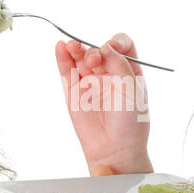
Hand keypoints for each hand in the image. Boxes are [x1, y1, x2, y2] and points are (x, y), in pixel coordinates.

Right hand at [55, 33, 150, 173]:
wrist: (115, 150)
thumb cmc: (131, 124)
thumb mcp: (133, 92)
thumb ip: (121, 66)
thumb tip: (106, 47)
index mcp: (129, 71)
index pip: (122, 46)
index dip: (116, 42)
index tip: (111, 47)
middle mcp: (109, 73)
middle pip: (99, 50)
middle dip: (95, 51)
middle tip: (94, 61)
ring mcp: (90, 81)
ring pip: (81, 57)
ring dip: (76, 48)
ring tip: (72, 46)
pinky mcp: (74, 91)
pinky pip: (67, 69)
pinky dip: (62, 57)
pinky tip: (60, 47)